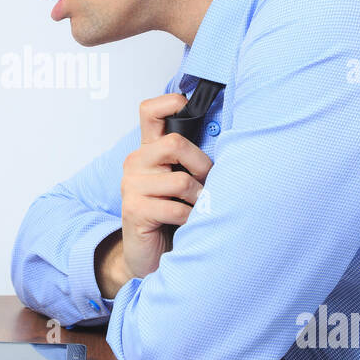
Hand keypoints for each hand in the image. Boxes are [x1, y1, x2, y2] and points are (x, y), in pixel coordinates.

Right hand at [118, 93, 214, 280]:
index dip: (170, 103)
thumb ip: (189, 161)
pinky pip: (176, 208)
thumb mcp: (179, 182)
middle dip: (201, 165)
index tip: (187, 107)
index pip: (150, 111)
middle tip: (207, 184)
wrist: (148, 256)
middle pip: (174, 143)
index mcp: (148, 151)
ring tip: (197, 209)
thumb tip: (228, 142)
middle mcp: (135, 163)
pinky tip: (189, 225)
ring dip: (199, 199)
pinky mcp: (134, 209)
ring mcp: (131, 186)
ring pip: (181, 180)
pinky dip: (191, 219)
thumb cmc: (170, 217)